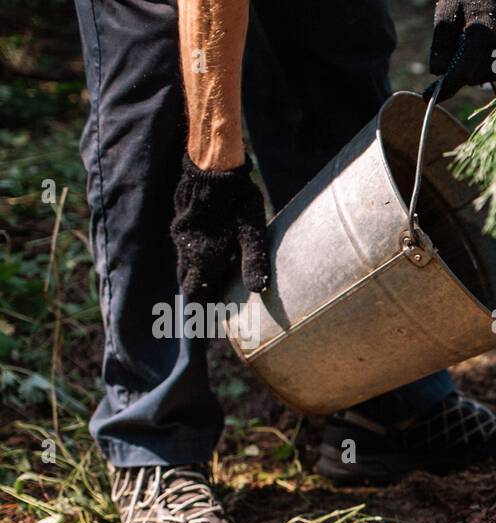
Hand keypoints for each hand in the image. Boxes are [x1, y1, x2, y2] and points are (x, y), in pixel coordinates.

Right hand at [170, 154, 270, 303]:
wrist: (212, 167)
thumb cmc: (237, 201)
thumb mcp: (252, 233)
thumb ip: (254, 262)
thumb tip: (258, 291)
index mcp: (202, 258)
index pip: (195, 294)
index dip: (200, 311)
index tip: (204, 326)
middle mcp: (186, 250)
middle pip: (186, 283)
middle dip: (196, 297)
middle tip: (208, 310)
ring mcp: (181, 236)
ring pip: (183, 266)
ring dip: (194, 279)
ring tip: (209, 289)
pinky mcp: (182, 223)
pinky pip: (184, 250)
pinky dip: (193, 262)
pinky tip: (206, 259)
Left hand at [428, 0, 495, 102]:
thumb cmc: (464, 0)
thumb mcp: (444, 16)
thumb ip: (440, 46)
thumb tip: (438, 73)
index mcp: (481, 38)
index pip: (460, 73)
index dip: (443, 88)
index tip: (426, 97)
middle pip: (467, 78)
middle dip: (454, 71)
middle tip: (448, 49)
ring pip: (476, 78)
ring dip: (465, 68)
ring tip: (464, 42)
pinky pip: (485, 74)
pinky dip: (475, 66)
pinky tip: (473, 46)